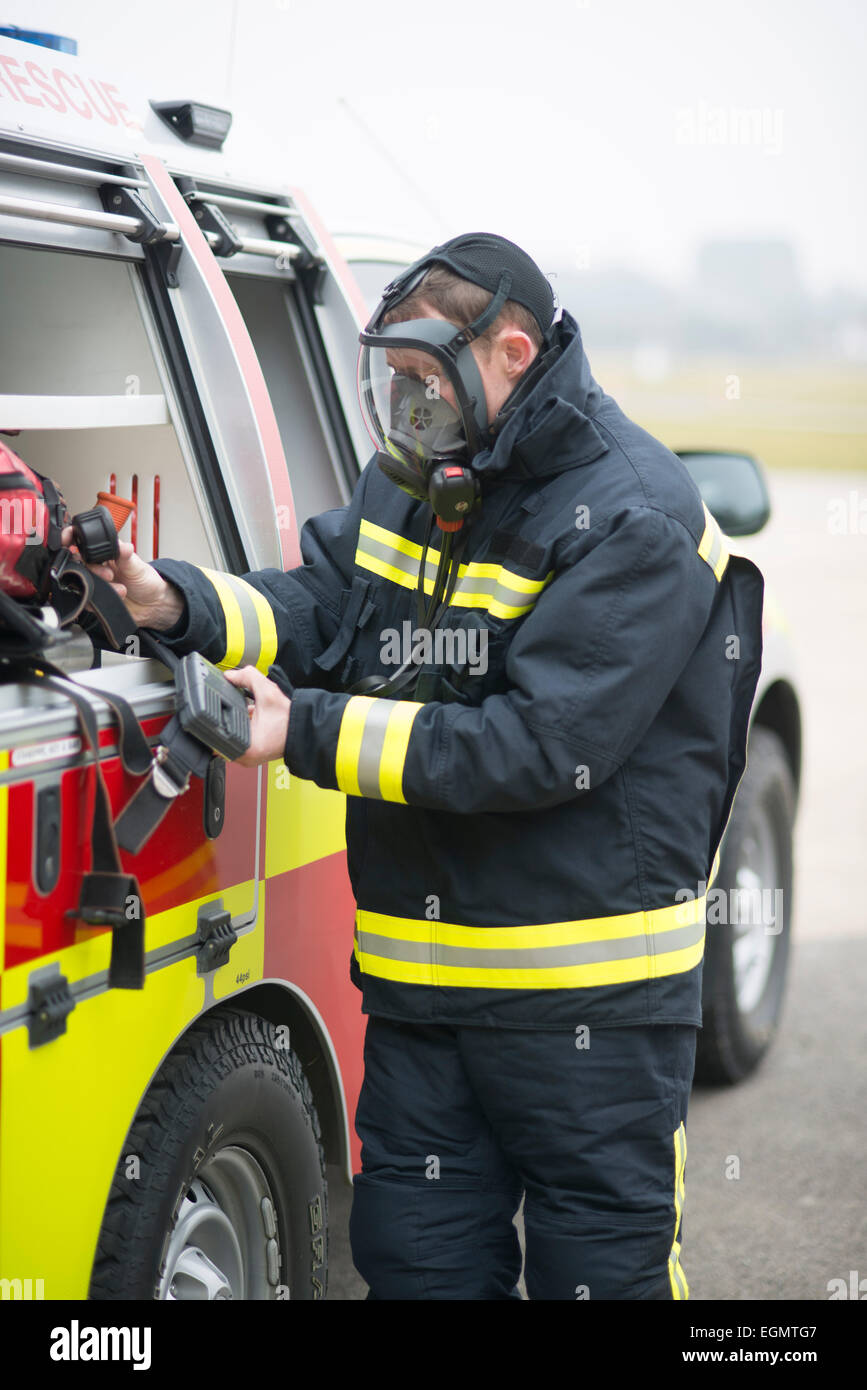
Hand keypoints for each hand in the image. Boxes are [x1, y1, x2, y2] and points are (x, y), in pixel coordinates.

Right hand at [60, 525, 183, 628]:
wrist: (153, 606)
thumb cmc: (147, 582)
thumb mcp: (138, 566)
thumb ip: (127, 556)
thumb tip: (123, 545)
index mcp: (106, 553)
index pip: (84, 543)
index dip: (73, 540)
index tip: (69, 541)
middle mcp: (98, 566)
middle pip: (79, 563)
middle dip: (93, 569)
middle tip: (110, 575)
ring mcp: (96, 582)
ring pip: (81, 581)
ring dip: (98, 585)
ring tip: (120, 589)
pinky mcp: (95, 598)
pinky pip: (85, 599)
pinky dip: (97, 600)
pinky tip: (116, 596)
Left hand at [223, 666, 290, 766]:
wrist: (306, 728)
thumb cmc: (290, 719)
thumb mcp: (268, 692)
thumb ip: (247, 678)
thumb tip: (230, 675)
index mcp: (246, 749)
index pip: (215, 734)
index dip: (213, 716)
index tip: (213, 706)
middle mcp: (245, 758)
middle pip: (221, 736)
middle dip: (225, 719)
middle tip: (237, 709)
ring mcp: (248, 759)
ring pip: (229, 738)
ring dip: (233, 724)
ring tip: (246, 714)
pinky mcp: (252, 755)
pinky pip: (239, 741)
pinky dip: (241, 730)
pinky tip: (249, 719)